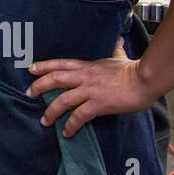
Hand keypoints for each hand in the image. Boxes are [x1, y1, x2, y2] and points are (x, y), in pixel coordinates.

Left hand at [25, 38, 158, 137]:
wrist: (145, 80)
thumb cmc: (132, 70)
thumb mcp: (119, 57)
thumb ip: (115, 51)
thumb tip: (119, 41)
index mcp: (87, 66)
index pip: (60, 63)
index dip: (44, 66)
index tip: (31, 70)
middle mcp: (85, 77)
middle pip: (55, 79)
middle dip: (39, 86)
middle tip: (29, 94)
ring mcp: (90, 90)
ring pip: (63, 100)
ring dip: (51, 112)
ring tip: (44, 121)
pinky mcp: (99, 104)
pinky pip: (79, 116)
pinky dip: (71, 125)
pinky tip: (67, 133)